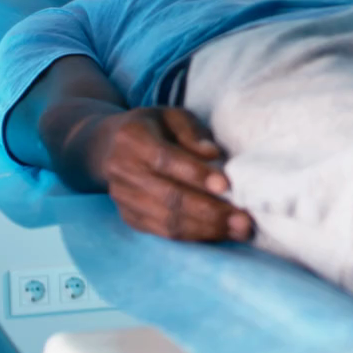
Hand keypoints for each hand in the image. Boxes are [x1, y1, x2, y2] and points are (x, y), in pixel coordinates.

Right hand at [80, 107, 253, 242]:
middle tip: (244, 219)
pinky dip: (193, 236)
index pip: (165, 159)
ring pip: (167, 220)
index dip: (196, 174)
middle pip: (168, 196)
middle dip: (210, 211)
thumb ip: (192, 132)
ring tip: (239, 231)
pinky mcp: (128, 217)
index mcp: (132, 138)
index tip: (227, 185)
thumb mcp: (172, 116)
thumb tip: (213, 154)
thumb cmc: (154, 128)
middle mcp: (122, 170)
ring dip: (206, 229)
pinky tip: (219, 234)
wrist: (108, 147)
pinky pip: (163, 232)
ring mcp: (122, 198)